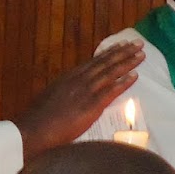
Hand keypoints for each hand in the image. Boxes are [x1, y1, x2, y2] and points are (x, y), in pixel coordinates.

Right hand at [15, 42, 144, 159]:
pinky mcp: (90, 105)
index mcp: (69, 77)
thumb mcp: (52, 96)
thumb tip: (73, 90)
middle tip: (138, 43)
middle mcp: (78, 80)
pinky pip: (111, 91)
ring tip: (141, 54)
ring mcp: (85, 91)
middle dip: (123, 52)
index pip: (94, 62)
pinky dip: (123, 82)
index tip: (121, 45)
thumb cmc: (40, 118)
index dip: (109, 53)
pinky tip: (135, 75)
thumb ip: (65, 90)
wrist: (34, 130)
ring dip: (127, 62)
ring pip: (110, 73)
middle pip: (105, 63)